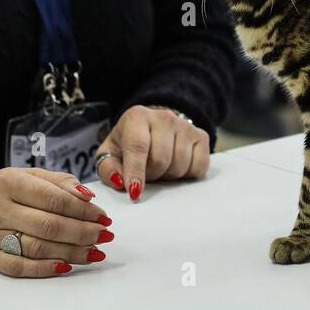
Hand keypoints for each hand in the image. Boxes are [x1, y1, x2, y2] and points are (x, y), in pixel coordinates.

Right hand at [0, 168, 112, 277]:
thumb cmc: (3, 187)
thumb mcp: (28, 173)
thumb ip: (59, 182)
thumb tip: (87, 196)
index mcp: (11, 182)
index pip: (54, 199)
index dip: (82, 210)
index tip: (102, 216)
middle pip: (48, 225)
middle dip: (82, 232)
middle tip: (103, 234)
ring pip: (37, 248)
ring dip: (70, 252)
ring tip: (93, 251)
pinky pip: (19, 267)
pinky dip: (44, 269)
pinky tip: (66, 266)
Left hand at [96, 105, 210, 200]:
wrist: (152, 127)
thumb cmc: (128, 143)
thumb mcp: (110, 153)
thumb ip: (107, 169)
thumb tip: (119, 181)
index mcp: (137, 117)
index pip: (138, 146)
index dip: (136, 171)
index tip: (134, 192)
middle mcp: (164, 117)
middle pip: (161, 160)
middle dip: (151, 174)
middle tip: (146, 172)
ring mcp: (185, 125)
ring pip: (180, 165)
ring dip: (168, 176)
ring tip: (160, 167)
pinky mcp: (201, 136)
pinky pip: (199, 167)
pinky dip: (187, 174)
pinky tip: (176, 165)